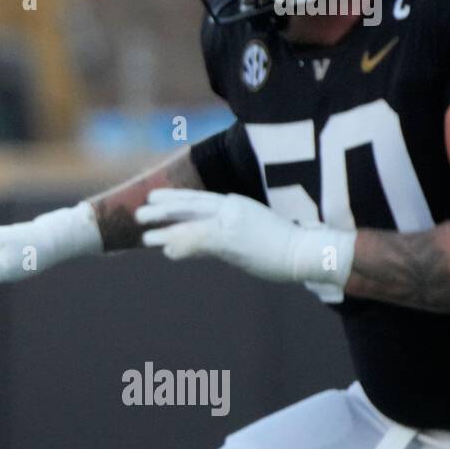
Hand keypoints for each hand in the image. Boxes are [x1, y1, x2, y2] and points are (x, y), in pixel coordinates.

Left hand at [136, 188, 354, 292]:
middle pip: (189, 206)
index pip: (199, 200)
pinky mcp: (233, 238)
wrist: (310, 250)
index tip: (155, 198)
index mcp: (236, 205)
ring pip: (189, 223)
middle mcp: (231, 208)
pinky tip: (166, 251)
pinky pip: (199, 240)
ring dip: (165, 230)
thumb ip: (227, 237)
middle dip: (163, 209)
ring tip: (144, 236)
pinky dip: (181, 245)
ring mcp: (230, 222)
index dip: (175, 199)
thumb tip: (206, 246)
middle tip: (139, 211)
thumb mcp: (251, 237)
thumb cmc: (286, 247)